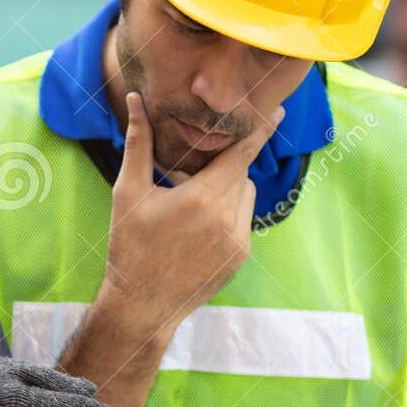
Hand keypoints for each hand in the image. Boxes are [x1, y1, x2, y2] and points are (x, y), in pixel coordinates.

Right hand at [98, 92, 278, 341]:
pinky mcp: (241, 256)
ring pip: (244, 195)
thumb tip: (135, 102)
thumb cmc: (130, 246)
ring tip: (190, 207)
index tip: (278, 111)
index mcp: (202, 198)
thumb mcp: (128, 192)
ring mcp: (238, 240)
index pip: (242, 153)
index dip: (260, 130)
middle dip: (220, 168)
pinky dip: (227, 215)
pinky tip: (196, 231)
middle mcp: (228, 218)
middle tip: (187, 181)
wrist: (141, 304)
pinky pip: (243, 220)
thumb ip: (138, 144)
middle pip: (239, 173)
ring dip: (226, 190)